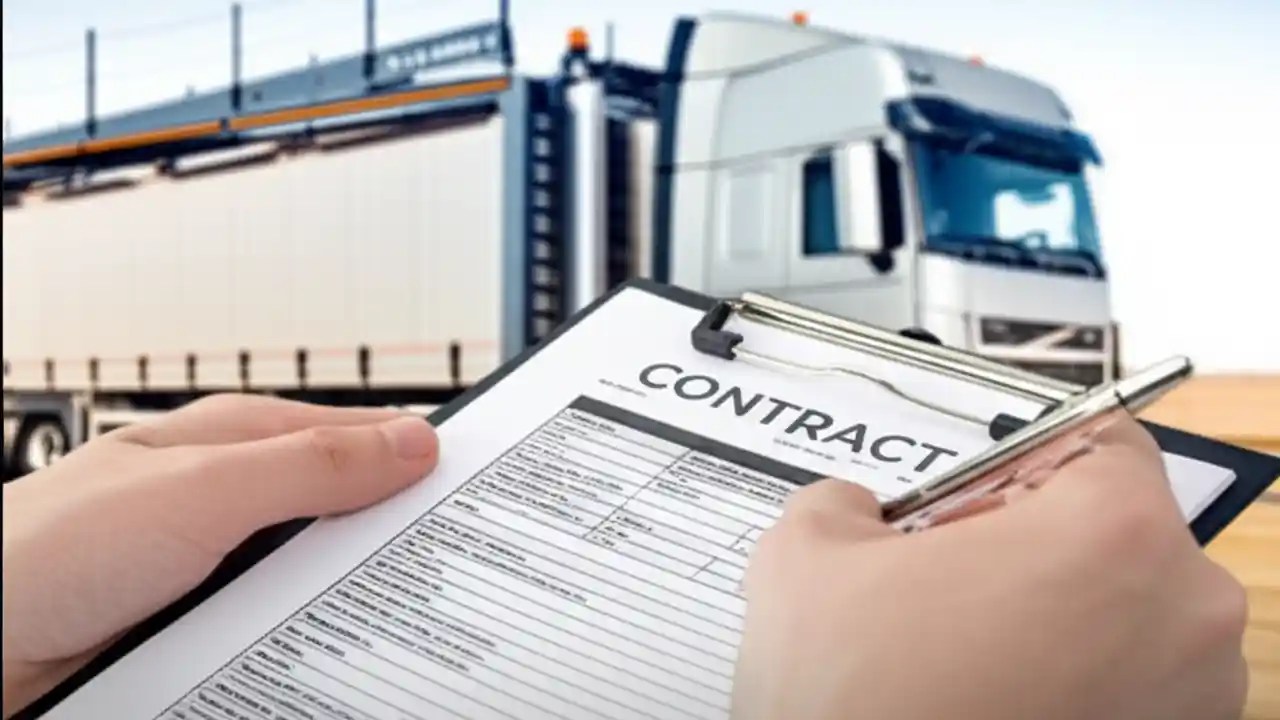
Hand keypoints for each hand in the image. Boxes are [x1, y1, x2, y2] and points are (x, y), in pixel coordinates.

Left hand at [1, 394, 438, 717]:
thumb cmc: (43, 553)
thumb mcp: (202, 490)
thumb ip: (312, 465)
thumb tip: (410, 443)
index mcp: (231, 438)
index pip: (355, 437)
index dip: (418, 459)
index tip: (476, 489)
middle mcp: (227, 497)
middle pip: (343, 510)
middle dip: (392, 535)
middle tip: (451, 563)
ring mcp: (215, 563)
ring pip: (316, 575)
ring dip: (350, 595)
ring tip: (400, 616)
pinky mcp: (203, 624)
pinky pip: (282, 626)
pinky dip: (312, 635)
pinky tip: (334, 652)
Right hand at [732, 415, 1247, 719]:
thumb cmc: (857, 706)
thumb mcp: (805, 555)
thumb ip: (841, 500)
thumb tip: (851, 511)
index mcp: (1113, 533)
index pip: (1099, 441)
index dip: (1019, 463)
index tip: (977, 495)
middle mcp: (1183, 616)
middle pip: (1115, 529)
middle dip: (1031, 542)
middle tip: (949, 575)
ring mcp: (1186, 700)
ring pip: (1124, 612)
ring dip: (1052, 614)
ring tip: (959, 645)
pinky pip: (1127, 684)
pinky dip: (1069, 678)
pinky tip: (985, 693)